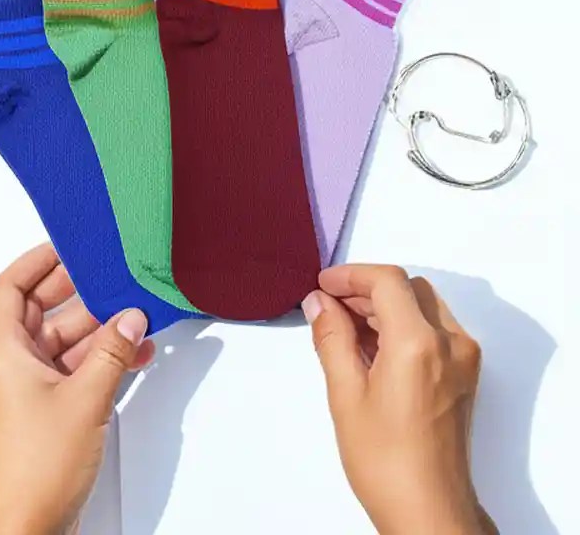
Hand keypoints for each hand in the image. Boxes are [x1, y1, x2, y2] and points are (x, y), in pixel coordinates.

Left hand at [0, 243, 154, 534]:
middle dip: (75, 293)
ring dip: (96, 329)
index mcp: (1, 352)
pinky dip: (99, 360)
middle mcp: (9, 366)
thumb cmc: (35, 468)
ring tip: (134, 313)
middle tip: (108, 273)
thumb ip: (110, 352)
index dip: (35, 262)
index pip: (9, 288)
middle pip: (38, 312)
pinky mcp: (45, 414)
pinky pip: (72, 372)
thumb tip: (129, 317)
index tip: (66, 245)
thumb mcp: (84, 398)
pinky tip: (133, 354)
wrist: (27, 526)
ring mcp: (26, 391)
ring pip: (61, 343)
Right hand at [304, 265, 495, 534]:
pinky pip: (434, 330)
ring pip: (423, 307)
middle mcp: (450, 343)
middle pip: (409, 289)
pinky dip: (403, 326)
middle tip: (328, 307)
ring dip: (385, 307)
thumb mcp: (345, 393)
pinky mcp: (464, 375)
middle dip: (366, 290)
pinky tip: (371, 349)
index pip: (388, 281)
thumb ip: (332, 338)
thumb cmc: (382, 458)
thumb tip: (318, 303)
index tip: (321, 286)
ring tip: (345, 330)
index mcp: (419, 343)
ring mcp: (463, 359)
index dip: (350, 276)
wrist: (427, 506)